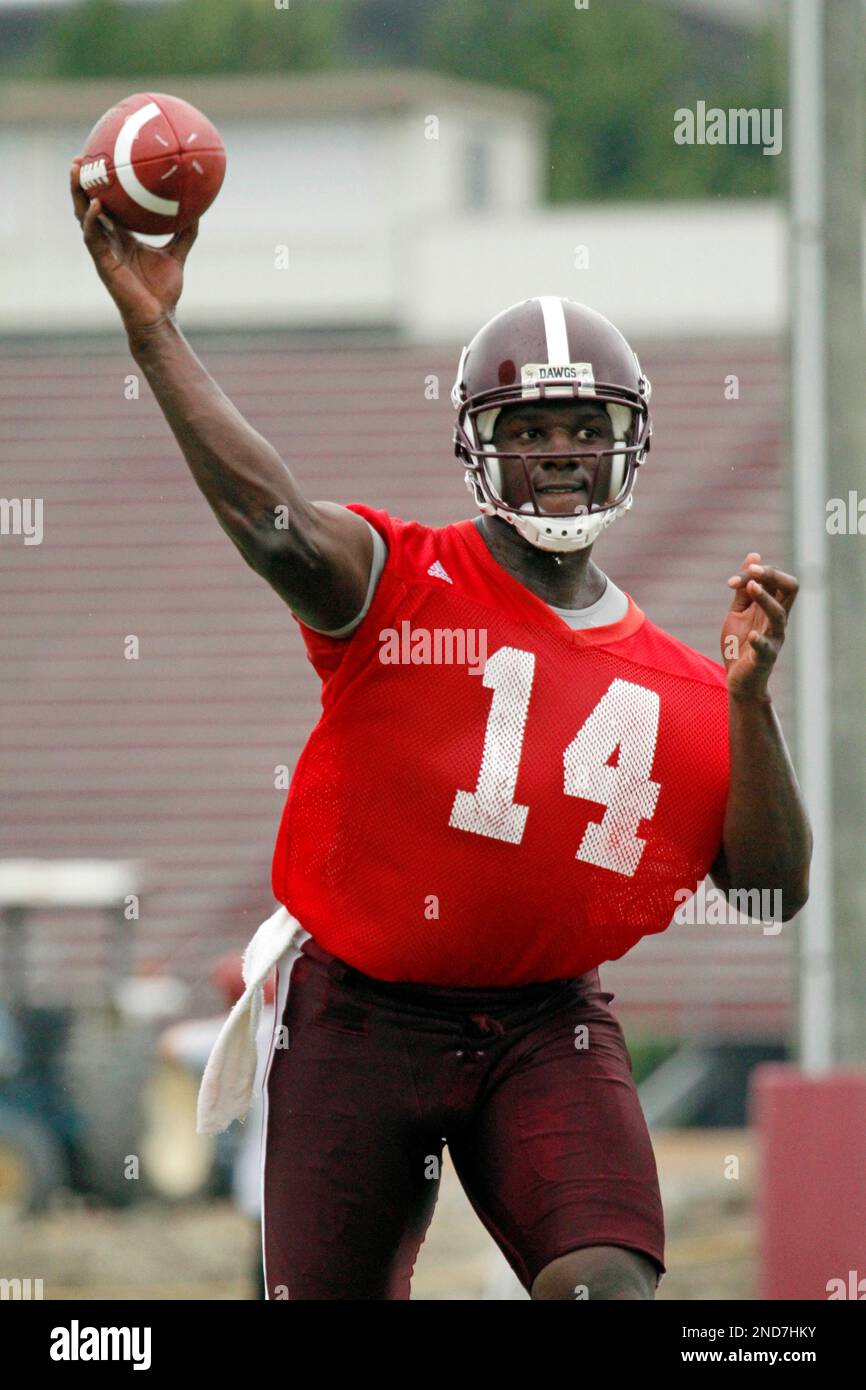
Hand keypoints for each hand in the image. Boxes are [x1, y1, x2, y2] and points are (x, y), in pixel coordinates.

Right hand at [69, 159, 198, 337]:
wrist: (158, 316)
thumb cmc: (163, 290)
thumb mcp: (177, 253)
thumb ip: (185, 232)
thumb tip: (199, 210)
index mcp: (121, 237)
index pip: (106, 206)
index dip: (100, 186)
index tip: (100, 161)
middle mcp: (109, 241)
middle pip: (88, 206)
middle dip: (80, 183)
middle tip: (79, 159)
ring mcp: (103, 251)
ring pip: (83, 217)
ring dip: (78, 194)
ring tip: (76, 171)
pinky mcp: (103, 263)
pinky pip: (93, 236)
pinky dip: (93, 219)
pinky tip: (97, 204)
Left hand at [721, 551, 798, 699]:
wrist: (738, 679)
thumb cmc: (740, 643)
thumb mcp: (740, 610)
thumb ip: (745, 588)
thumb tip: (754, 556)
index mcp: (773, 607)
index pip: (777, 579)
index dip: (757, 572)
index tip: (731, 581)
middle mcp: (778, 620)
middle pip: (790, 588)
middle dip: (772, 575)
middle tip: (752, 572)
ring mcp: (773, 638)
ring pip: (779, 614)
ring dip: (765, 598)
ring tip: (751, 586)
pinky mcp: (764, 658)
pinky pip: (766, 648)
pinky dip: (760, 641)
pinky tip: (754, 635)